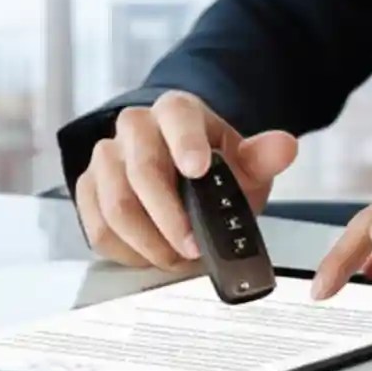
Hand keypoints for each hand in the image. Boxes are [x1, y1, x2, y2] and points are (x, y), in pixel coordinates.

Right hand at [74, 90, 298, 270]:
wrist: (176, 171)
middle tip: (194, 249)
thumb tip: (283, 147)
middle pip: (141, 171)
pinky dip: (127, 251)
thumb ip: (262, 157)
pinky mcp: (88, 188)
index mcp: (176, 111)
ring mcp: (105, 157)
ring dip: (149, 243)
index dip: (185, 144)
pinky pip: (98, 226)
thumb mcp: (243, 163)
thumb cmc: (211, 168)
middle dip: (169, 218)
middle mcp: (134, 128)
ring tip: (176, 259)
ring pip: (115, 206)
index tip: (198, 170)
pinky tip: (150, 255)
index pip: (176, 119)